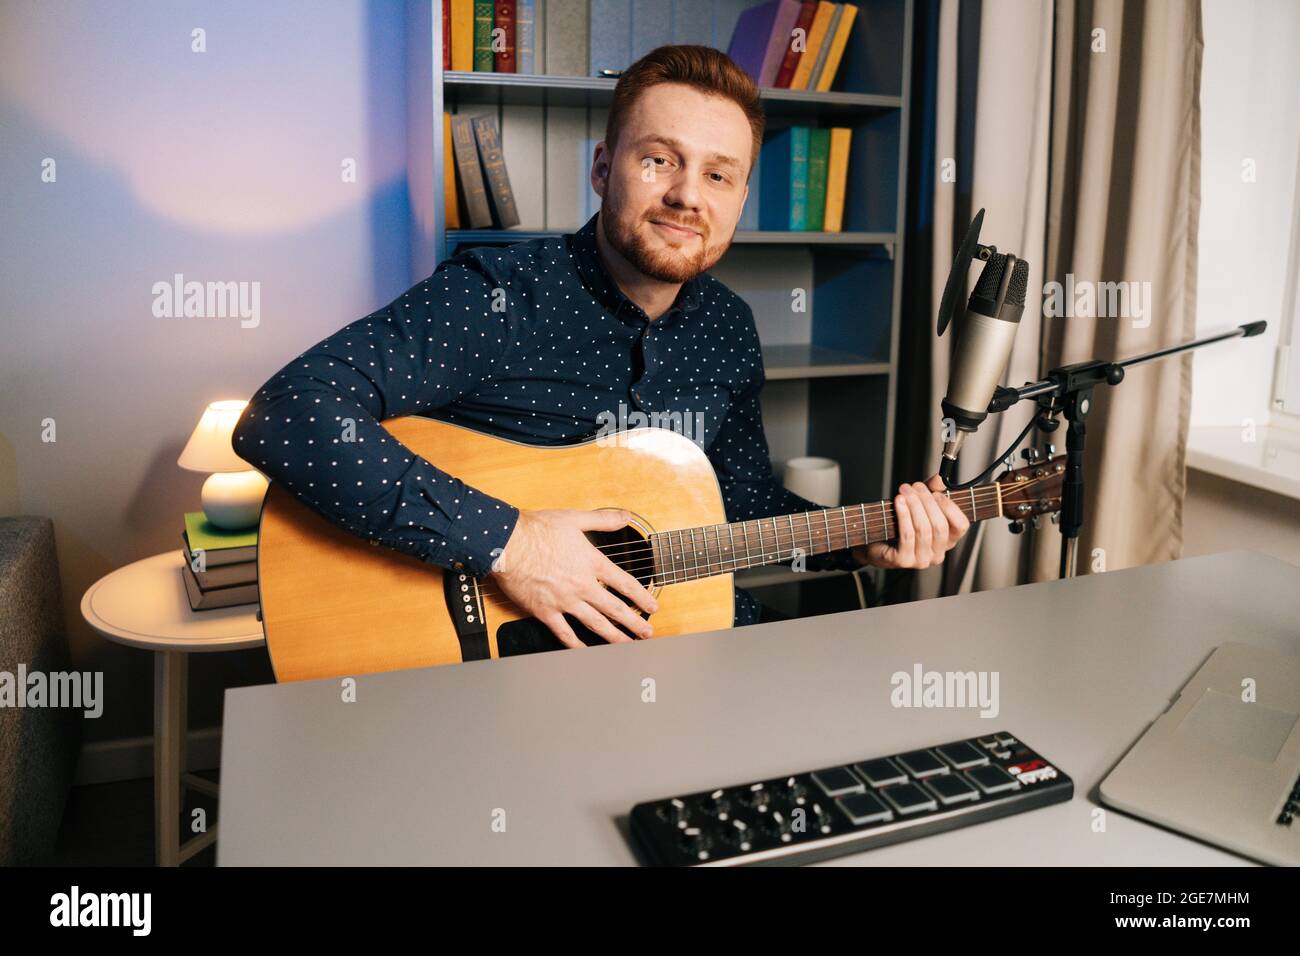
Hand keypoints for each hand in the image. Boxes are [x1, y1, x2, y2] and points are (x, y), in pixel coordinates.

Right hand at [490, 508, 658, 647]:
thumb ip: (603, 519)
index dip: (642, 596)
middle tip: (647, 633)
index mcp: (591, 563)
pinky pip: (565, 633)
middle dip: (634, 623)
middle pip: (615, 609)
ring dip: (614, 637)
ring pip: (596, 624)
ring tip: (627, 645)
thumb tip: (626, 516)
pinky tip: (586, 651)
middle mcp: (582, 585)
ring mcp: (564, 601)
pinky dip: (577, 645)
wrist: (507, 543)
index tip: (652, 606)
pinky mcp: (546, 612)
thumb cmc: (537, 530)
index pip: (625, 584)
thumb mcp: (575, 518)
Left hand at [851, 475, 970, 569]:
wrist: (874, 542)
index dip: (950, 507)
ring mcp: (921, 560)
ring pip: (924, 529)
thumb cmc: (900, 525)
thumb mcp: (918, 507)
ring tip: (905, 490)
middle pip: (940, 526)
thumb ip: (931, 493)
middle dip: (927, 502)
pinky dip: (903, 515)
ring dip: (914, 506)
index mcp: (947, 542)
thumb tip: (939, 478)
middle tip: (915, 486)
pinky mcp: (904, 561)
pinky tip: (899, 502)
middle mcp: (937, 554)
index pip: (961, 526)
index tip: (936, 493)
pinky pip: (907, 535)